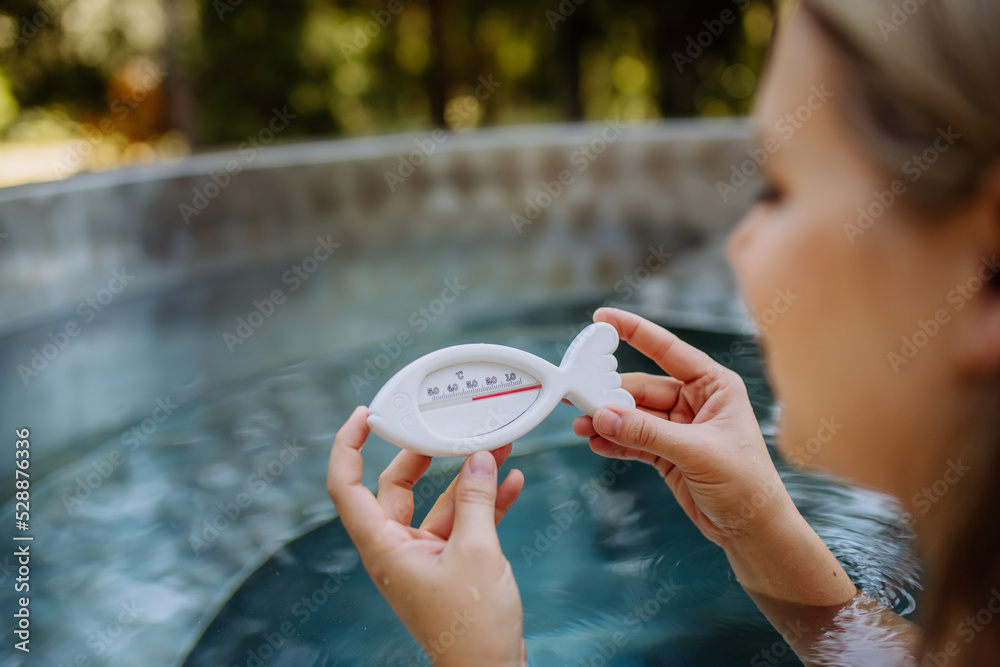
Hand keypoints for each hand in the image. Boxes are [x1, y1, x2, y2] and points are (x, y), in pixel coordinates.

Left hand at [327, 406, 526, 665]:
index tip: (365, 416)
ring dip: (467, 478)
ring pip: (438, 503)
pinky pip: (461, 523)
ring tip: (497, 448)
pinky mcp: (450, 564)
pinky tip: (511, 483)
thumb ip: (475, 499)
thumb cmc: (472, 627)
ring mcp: (423, 557)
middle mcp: (396, 549)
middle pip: (397, 487)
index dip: (348, 447)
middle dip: (424, 454)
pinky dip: (485, 504)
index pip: (346, 487)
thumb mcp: (477, 551)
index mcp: (383, 546)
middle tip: (445, 427)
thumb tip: (478, 458)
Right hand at [574, 308, 855, 604]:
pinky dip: (613, 441)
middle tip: (578, 396)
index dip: (635, 331)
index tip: (602, 318)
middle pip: (641, 387)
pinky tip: (595, 443)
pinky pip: (633, 439)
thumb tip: (604, 416)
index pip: (668, 349)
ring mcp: (678, 427)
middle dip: (610, 393)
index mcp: (714, 385)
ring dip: (607, 420)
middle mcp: (694, 401)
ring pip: (633, 415)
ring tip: (581, 425)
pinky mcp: (666, 452)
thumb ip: (648, 434)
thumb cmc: (746, 484)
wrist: (752, 530)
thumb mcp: (698, 453)